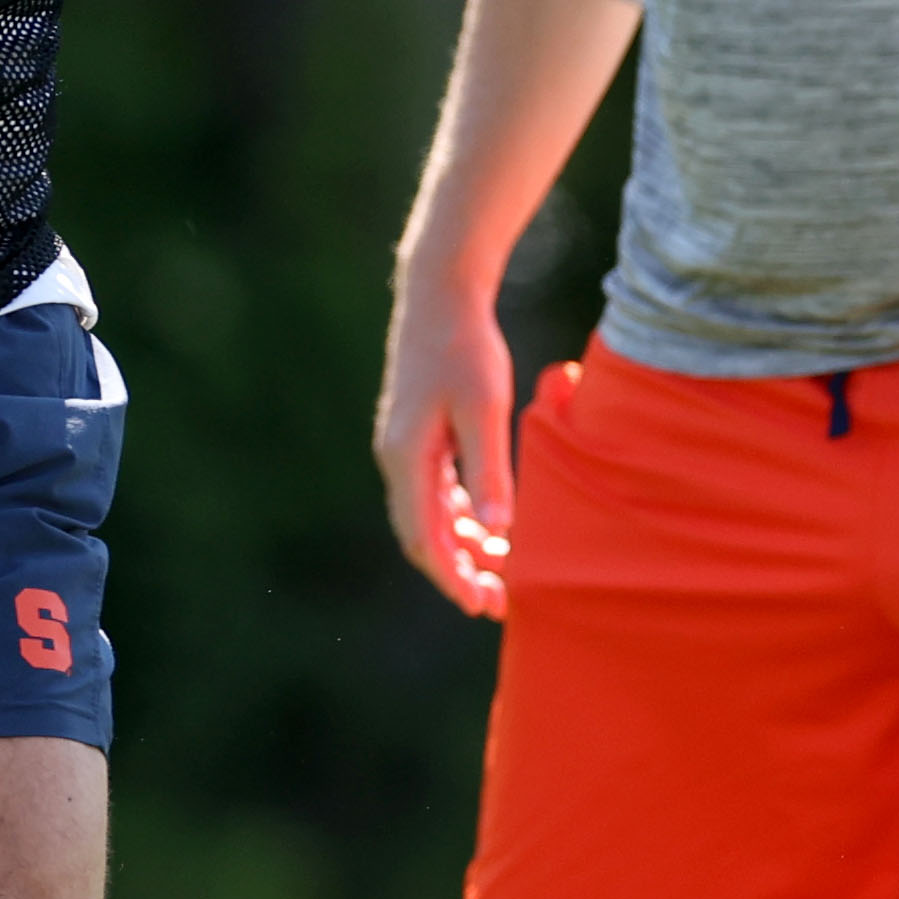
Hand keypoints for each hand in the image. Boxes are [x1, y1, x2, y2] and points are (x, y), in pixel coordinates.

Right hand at [374, 291, 516, 619]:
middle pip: (423, 534)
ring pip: (429, 514)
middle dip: (459, 572)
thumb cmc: (466, 347)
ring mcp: (404, 446)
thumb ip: (489, 468)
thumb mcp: (485, 408)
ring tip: (502, 568)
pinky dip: (459, 514)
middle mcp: (397, 458)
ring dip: (462, 545)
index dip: (452, 578)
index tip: (482, 605)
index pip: (424, 539)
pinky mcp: (416, 433)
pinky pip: (434, 490)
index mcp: (406, 458)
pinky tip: (488, 523)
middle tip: (500, 601)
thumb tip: (497, 530)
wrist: (441, 293)